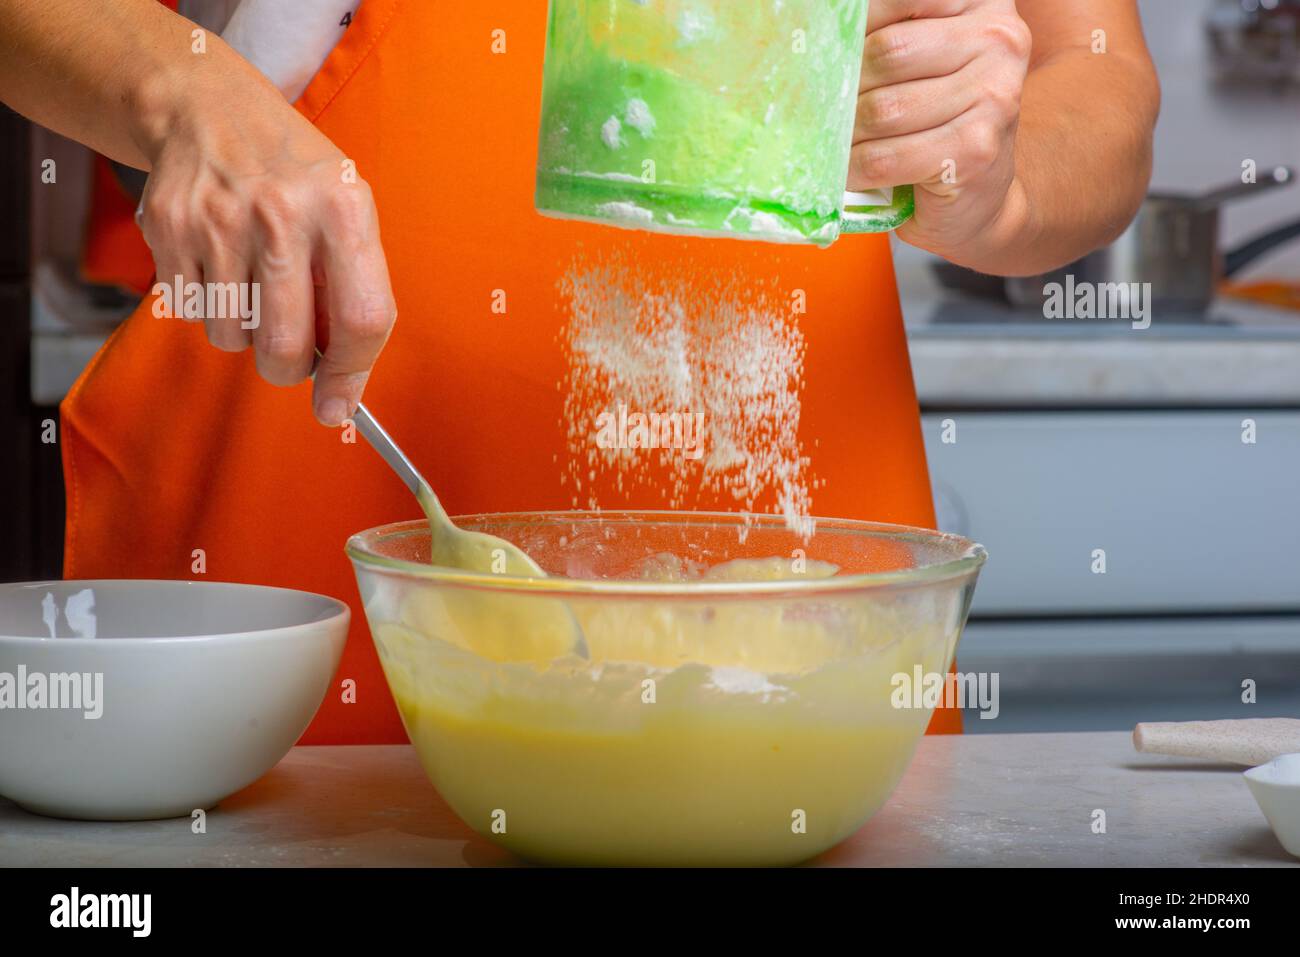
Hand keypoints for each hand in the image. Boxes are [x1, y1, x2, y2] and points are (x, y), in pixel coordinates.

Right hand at [135, 44, 394, 426]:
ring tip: (253, 287)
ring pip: (234, 339)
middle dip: (289, 369)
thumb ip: (355, 293)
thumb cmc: (294, 174)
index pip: (361, 320)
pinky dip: (208, 308)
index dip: (351, 375)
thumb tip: (340, 393)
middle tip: (290, 353)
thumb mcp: (347, 212)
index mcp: (344, 209)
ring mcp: (221, 220)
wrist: (209, 109)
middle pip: (288, 347)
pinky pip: (193, 314)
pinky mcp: (170, 228)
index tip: (338, 404)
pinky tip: (219, 265)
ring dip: (246, 335)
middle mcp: (283, 213)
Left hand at [851, 0, 1031, 266]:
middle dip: (845, 86)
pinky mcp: (974, 151)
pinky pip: (885, 157)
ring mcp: (993, 96)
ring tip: (835, 142)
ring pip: (882, 108)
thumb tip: (820, 27)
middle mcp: (998, 40)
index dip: (857, 25)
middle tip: (825, 108)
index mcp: (980, 2)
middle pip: (887, 50)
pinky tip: (848, 172)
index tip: (834, 49)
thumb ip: (886, 30)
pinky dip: (854, 169)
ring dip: (845, 134)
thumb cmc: (936, 120)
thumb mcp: (920, 58)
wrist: (977, 196)